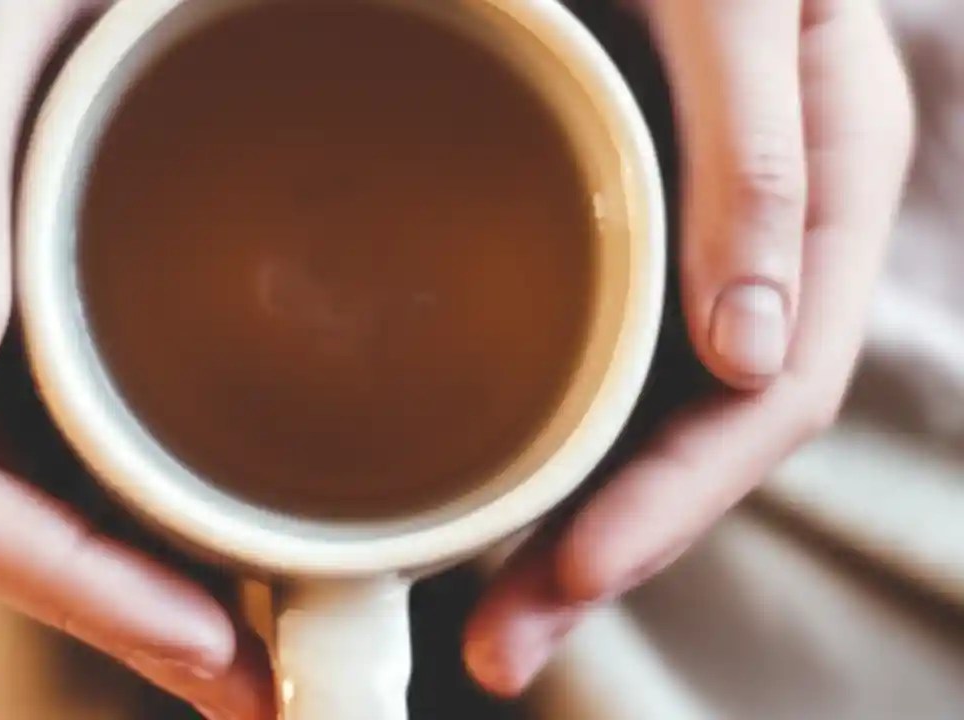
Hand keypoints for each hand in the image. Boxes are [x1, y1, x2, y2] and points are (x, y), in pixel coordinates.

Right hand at [0, 2, 270, 716]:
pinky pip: (80, 428)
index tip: (201, 633)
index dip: (67, 583)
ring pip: (43, 490)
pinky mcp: (42, 292)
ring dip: (144, 580)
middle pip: (2, 521)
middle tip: (258, 684)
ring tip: (260, 641)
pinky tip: (226, 524)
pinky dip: (151, 498)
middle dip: (124, 616)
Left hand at [464, 0, 914, 694]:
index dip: (674, 502)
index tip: (570, 572)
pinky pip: (614, 365)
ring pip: (656, 418)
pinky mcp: (633, 233)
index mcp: (829, 185)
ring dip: (577, 525)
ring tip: (494, 610)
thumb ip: (757, 154)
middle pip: (706, 438)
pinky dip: (561, 444)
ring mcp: (701, 242)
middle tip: (504, 643)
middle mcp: (772, 238)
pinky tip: (503, 492)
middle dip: (609, 553)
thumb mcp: (737, 6)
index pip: (772, 395)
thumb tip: (751, 354)